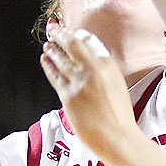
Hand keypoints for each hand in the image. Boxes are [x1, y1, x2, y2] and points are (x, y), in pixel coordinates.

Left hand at [40, 25, 136, 161]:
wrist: (117, 136)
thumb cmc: (120, 116)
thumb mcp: (117, 85)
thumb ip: (103, 72)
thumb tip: (89, 63)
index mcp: (108, 65)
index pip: (89, 41)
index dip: (77, 35)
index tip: (72, 33)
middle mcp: (93, 69)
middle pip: (72, 44)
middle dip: (60, 33)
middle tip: (52, 28)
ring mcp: (79, 82)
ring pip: (60, 59)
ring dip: (52, 50)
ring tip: (47, 44)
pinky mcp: (68, 96)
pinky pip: (54, 76)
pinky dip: (48, 66)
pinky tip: (45, 60)